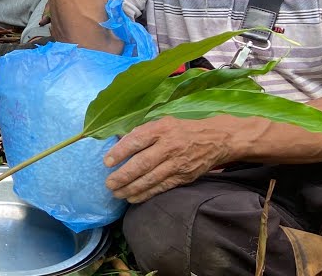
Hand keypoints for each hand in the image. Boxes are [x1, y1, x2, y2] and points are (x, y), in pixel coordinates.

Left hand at [103, 116, 234, 202]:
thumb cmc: (181, 130)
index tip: (107, 162)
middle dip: (123, 176)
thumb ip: (142, 132)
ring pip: (151, 179)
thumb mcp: (162, 123)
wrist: (215, 140)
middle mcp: (169, 146)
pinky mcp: (184, 177)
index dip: (120, 151)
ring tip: (117, 193)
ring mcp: (177, 163)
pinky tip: (132, 198)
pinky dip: (146, 194)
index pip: (137, 140)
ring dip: (132, 188)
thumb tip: (117, 142)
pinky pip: (162, 187)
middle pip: (143, 163)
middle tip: (109, 184)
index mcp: (161, 129)